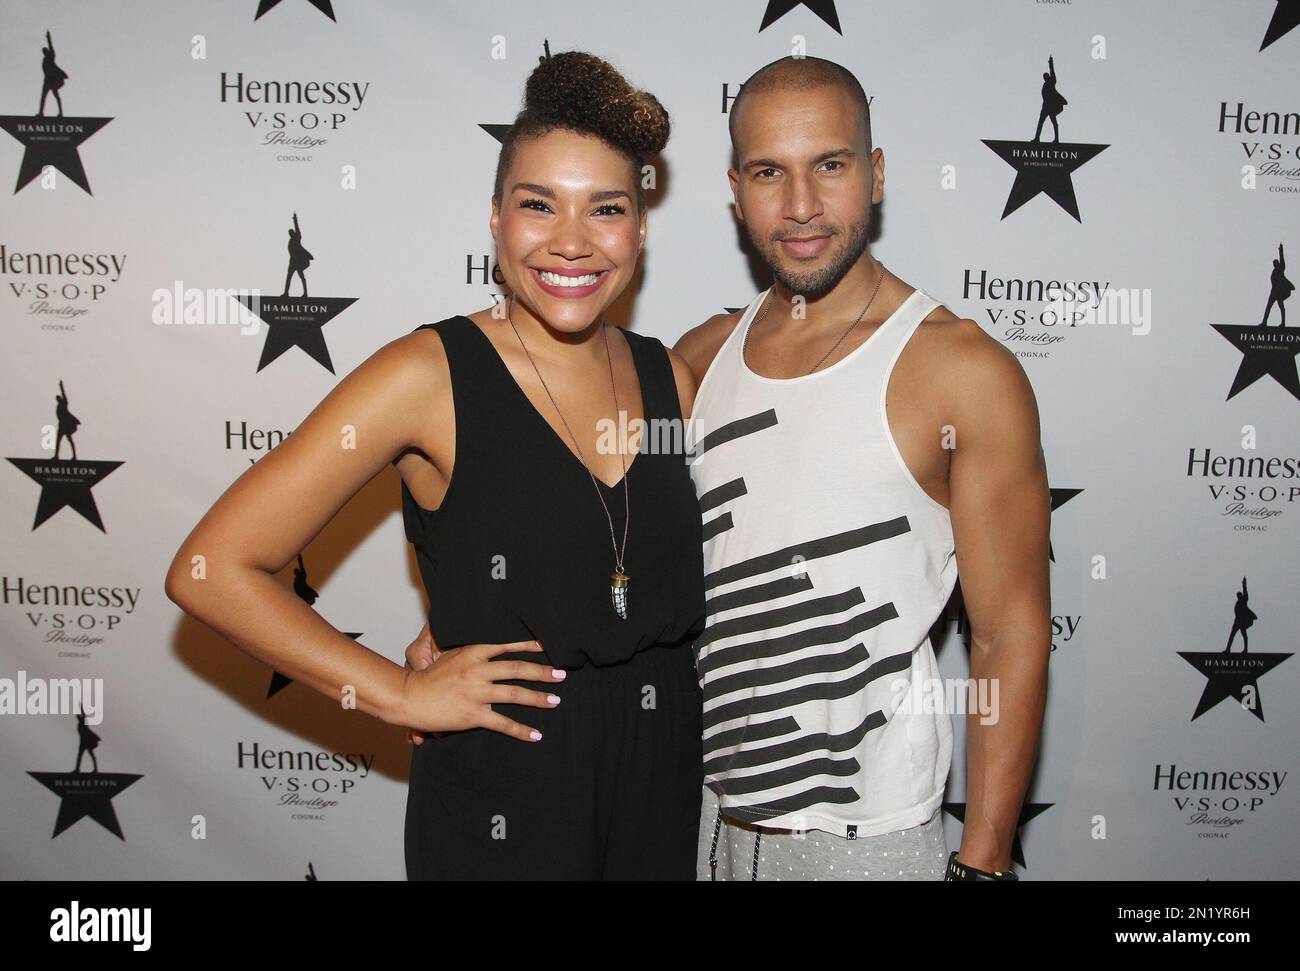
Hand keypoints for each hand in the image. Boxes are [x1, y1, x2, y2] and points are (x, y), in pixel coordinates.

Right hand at [400, 630, 564, 742]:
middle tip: (561, 674)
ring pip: (515, 693)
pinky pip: (503, 723)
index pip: (507, 647)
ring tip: (555, 700)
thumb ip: (471, 654)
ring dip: (538, 698)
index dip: (529, 646)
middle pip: (518, 669)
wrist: (409, 696)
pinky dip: (521, 730)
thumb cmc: (428, 678)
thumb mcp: (450, 656)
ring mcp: (477, 692)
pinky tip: (535, 734)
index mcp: (473, 652)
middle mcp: (478, 670)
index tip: (547, 646)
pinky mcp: (473, 714)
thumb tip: (490, 651)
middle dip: (543, 672)